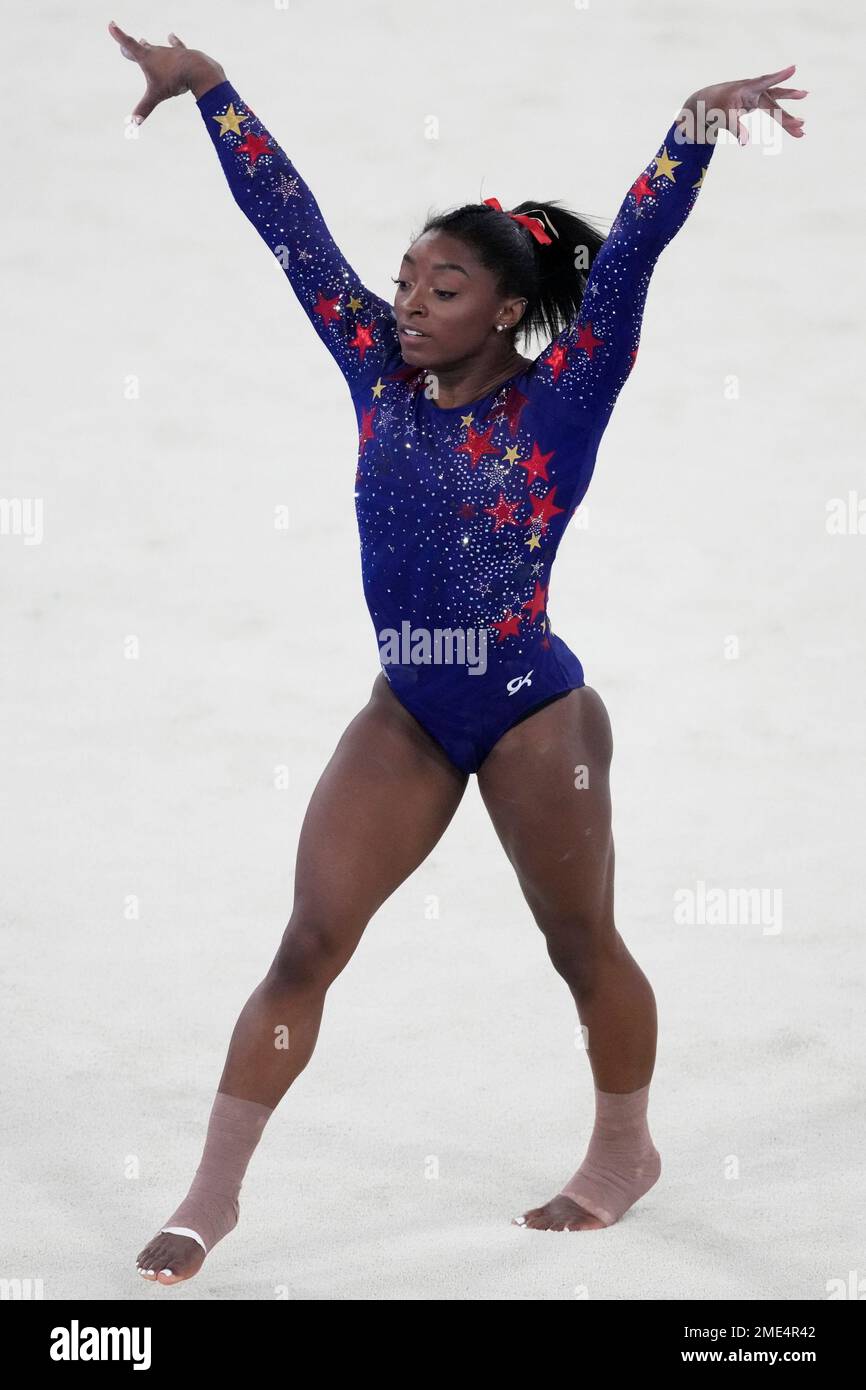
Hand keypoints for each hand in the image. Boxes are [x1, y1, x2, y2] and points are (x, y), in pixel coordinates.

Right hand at [108, 20, 224, 121]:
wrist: (196, 69)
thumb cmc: (174, 80)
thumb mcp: (156, 95)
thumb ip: (144, 109)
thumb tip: (132, 124)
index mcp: (147, 58)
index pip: (129, 45)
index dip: (119, 36)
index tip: (111, 24)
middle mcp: (157, 51)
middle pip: (142, 49)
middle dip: (132, 49)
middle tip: (125, 48)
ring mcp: (170, 51)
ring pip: (157, 48)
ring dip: (150, 47)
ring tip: (144, 41)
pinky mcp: (183, 53)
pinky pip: (176, 46)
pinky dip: (173, 42)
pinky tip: (171, 36)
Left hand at [681, 65, 807, 145]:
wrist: (709, 101)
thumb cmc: (715, 106)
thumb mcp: (722, 117)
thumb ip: (735, 128)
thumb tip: (744, 142)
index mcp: (747, 88)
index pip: (765, 82)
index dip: (779, 77)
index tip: (793, 69)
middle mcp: (756, 91)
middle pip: (774, 104)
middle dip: (785, 116)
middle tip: (801, 124)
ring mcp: (759, 97)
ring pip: (776, 108)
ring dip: (788, 119)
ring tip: (802, 128)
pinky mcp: (759, 103)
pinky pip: (773, 112)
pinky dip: (782, 120)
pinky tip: (794, 127)